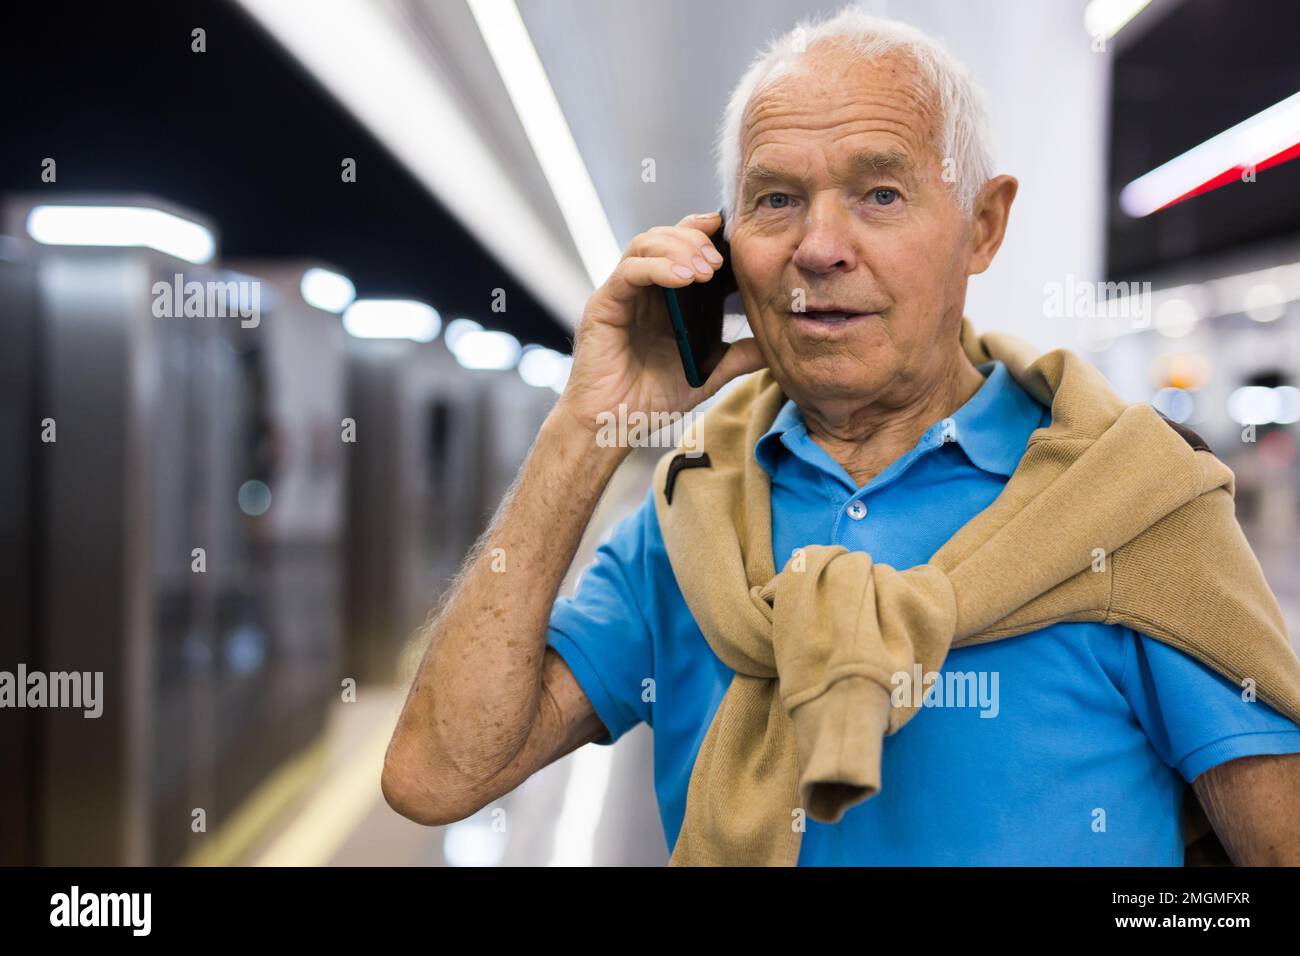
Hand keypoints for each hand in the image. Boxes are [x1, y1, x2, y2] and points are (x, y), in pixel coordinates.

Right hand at [556, 211, 765, 432]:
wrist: (615, 425)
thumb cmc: (651, 399)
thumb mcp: (708, 373)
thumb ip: (738, 354)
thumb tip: (777, 342)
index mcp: (664, 298)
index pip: (683, 247)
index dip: (706, 234)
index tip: (735, 234)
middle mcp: (641, 289)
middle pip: (665, 236)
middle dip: (696, 239)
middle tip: (721, 260)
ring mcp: (622, 294)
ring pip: (645, 245)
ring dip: (679, 248)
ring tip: (706, 269)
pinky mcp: (604, 304)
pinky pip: (629, 272)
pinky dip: (657, 267)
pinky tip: (683, 277)